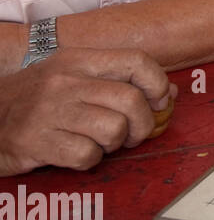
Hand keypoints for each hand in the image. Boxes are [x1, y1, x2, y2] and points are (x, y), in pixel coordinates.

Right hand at [0, 49, 175, 176]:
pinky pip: (87, 155)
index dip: (158, 84)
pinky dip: (89, 160)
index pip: (137, 61)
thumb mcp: (74, 78)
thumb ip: (121, 81)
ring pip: (114, 130)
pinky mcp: (36, 141)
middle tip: (132, 134)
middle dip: (142, 124)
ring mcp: (49, 111)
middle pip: (131, 101)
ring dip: (115, 144)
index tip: (159, 102)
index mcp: (78, 60)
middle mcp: (64, 81)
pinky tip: (76, 153)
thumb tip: (170, 93)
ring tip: (99, 142)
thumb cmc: (36, 101)